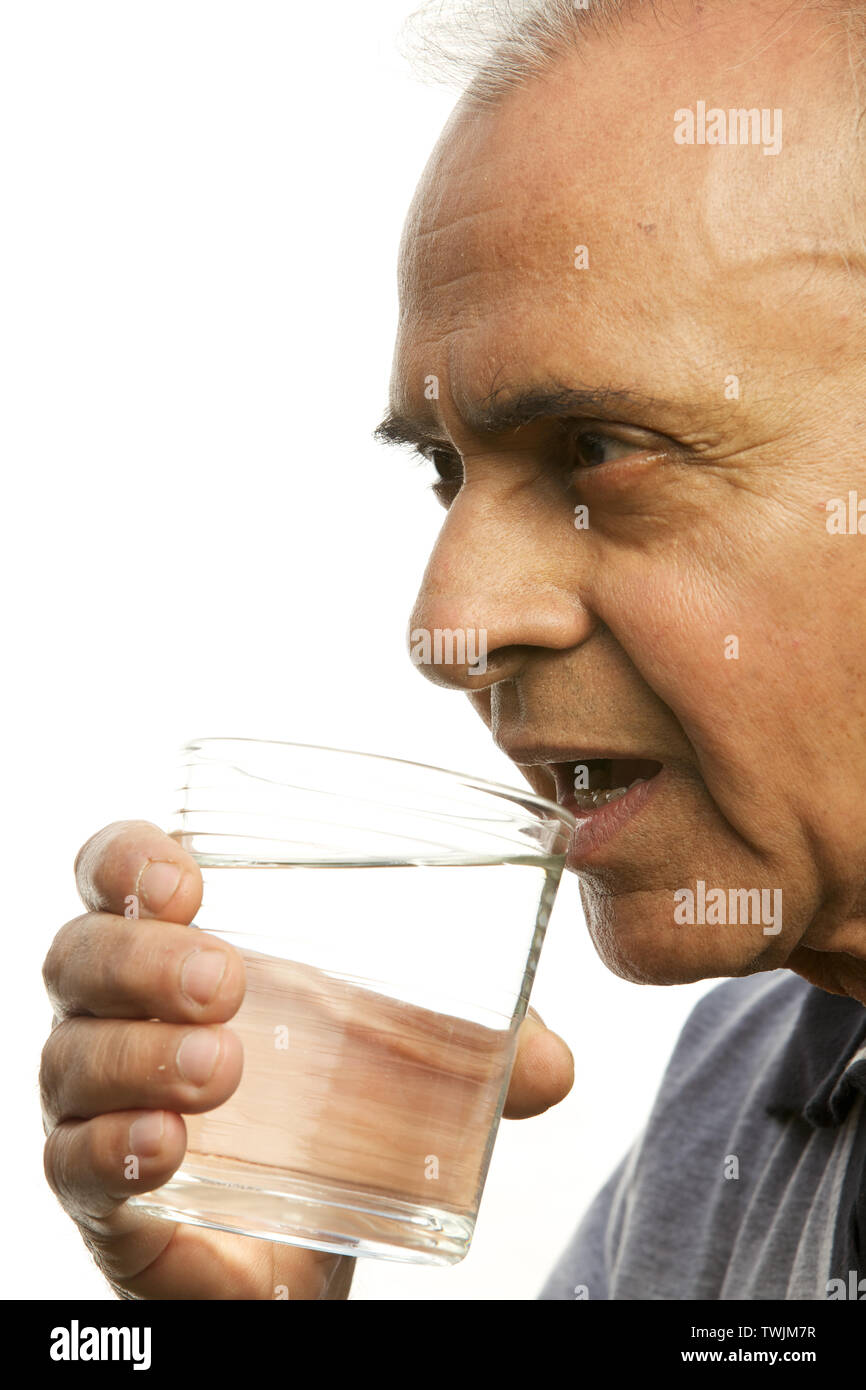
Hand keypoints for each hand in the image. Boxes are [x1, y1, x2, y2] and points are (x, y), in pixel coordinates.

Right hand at [40, 821, 573, 1298]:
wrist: (305, 1239)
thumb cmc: (334, 1108)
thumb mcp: (411, 1058)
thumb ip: (483, 1048)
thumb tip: (553, 1063)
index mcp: (182, 948)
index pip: (115, 875)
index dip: (126, 860)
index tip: (182, 875)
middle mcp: (121, 1015)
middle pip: (80, 955)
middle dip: (141, 957)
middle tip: (226, 979)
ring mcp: (101, 1103)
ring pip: (71, 1057)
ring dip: (139, 1054)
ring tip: (223, 1068)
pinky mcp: (105, 1194)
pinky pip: (72, 1163)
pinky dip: (111, 1149)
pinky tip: (167, 1146)